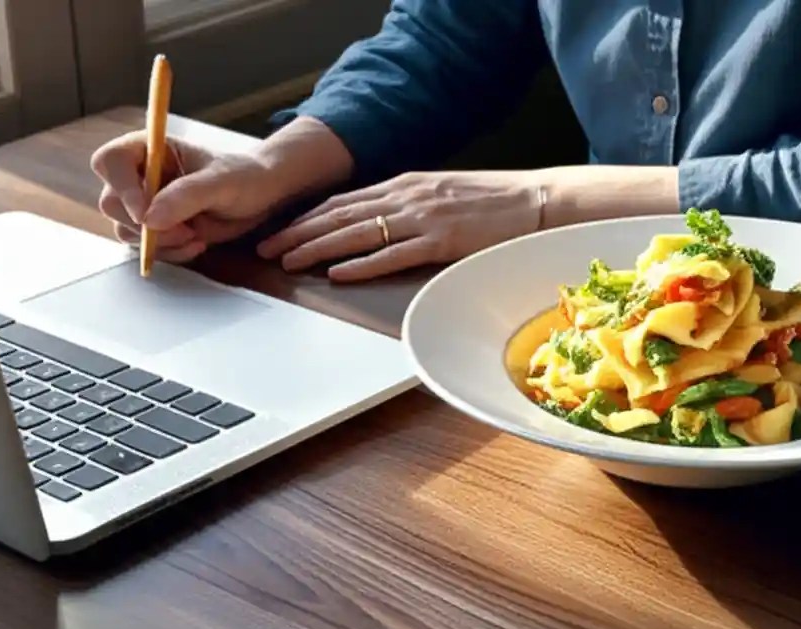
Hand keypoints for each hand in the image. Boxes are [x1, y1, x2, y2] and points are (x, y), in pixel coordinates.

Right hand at [90, 116, 353, 264]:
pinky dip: (169, 253)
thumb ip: (187, 195)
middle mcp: (139, 175)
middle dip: (145, 225)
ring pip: (125, 229)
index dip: (121, 188)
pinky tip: (197, 244)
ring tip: (195, 237)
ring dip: (159, 243)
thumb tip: (149, 218)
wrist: (261, 197)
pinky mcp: (156, 228)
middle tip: (184, 230)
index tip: (147, 213)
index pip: (109, 161)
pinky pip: (146, 247)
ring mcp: (145, 203)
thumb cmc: (244, 177)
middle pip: (111, 203)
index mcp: (148, 148)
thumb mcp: (221, 182)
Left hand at [256, 171, 544, 281]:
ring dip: (317, 248)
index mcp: (407, 184)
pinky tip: (337, 273)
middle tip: (266, 247)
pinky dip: (362, 264)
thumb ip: (410, 204)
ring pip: (357, 233)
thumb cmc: (493, 203)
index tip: (280, 230)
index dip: (307, 217)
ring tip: (288, 260)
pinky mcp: (441, 240)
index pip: (344, 201)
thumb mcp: (443, 193)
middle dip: (298, 232)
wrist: (534, 201)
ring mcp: (423, 217)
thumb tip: (380, 221)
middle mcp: (408, 196)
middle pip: (340, 216)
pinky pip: (393, 254)